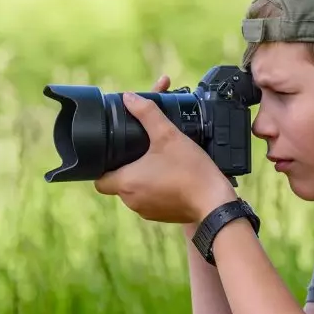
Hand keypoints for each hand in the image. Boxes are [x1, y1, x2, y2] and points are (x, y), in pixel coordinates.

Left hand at [94, 75, 237, 223]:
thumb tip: (129, 97)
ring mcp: (146, 210)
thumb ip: (147, 113)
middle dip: (126, 166)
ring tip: (156, 160)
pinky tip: (169, 174)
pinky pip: (149, 199)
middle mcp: (131, 200)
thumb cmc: (190, 171)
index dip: (102, 165)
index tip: (113, 153)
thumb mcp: (168, 135)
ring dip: (142, 176)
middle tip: (139, 150)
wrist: (215, 203)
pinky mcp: (160, 215)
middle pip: (117, 182)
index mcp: (126, 182)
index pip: (98, 179)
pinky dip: (155, 187)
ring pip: (134, 190)